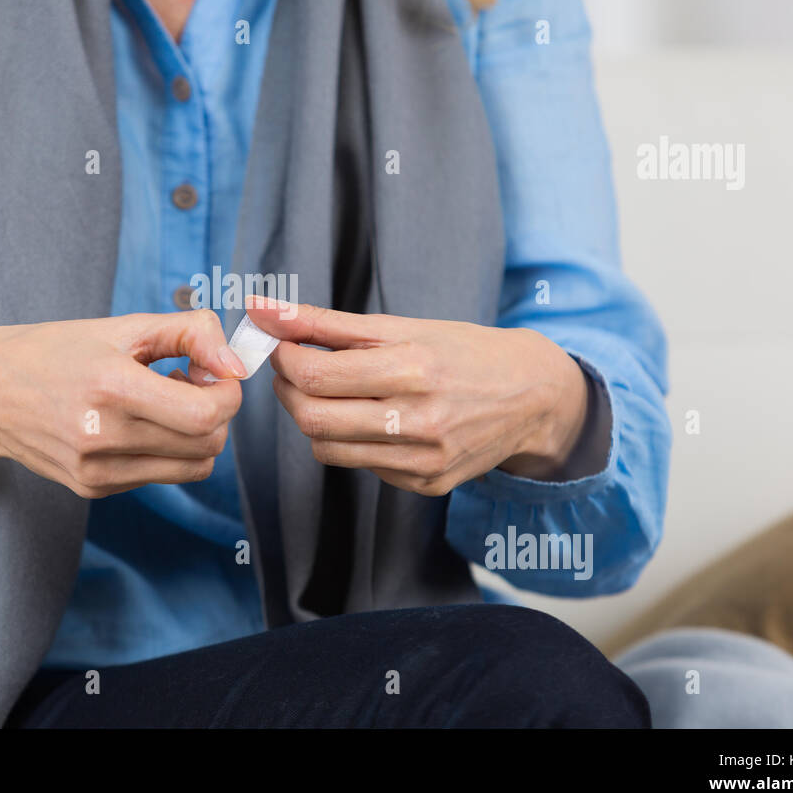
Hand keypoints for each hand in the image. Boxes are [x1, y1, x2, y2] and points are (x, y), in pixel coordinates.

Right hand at [0, 309, 246, 497]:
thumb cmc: (55, 350)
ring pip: (193, 467)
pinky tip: (138, 420)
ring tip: (164, 401)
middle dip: (216, 411)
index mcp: (111, 387)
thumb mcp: (124, 326)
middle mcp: (103, 437)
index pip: (205, 415)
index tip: (210, 370)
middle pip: (207, 444)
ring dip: (196, 435)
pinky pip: (160, 476)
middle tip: (189, 380)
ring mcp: (97, 470)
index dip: (226, 392)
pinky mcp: (93, 488)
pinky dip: (166, 450)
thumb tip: (237, 363)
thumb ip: (190, 334)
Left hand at [247, 297, 593, 496]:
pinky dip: (349, 440)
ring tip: (328, 392)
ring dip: (312, 418)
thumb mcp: (400, 325)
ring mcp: (423, 460)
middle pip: (313, 418)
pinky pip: (360, 466)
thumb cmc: (462, 351)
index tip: (282, 345)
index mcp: (412, 370)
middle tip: (293, 370)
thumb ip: (324, 322)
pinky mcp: (427, 484)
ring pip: (327, 449)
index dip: (283, 360)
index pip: (315, 376)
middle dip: (288, 391)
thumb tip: (260, 308)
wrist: (532, 395)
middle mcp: (419, 421)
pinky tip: (368, 419)